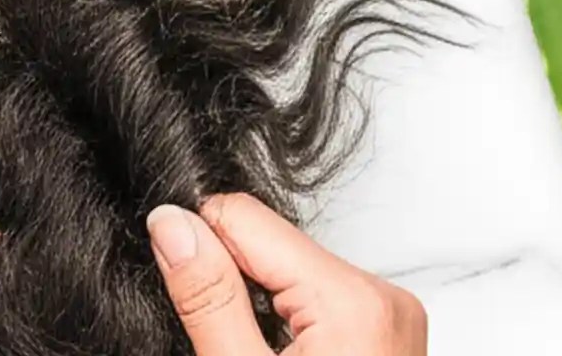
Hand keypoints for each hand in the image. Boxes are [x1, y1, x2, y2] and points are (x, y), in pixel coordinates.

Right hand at [147, 193, 426, 354]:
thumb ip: (208, 299)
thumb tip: (170, 223)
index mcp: (352, 301)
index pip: (243, 218)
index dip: (196, 246)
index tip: (173, 282)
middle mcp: (383, 297)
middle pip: (269, 245)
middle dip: (231, 283)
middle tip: (218, 342)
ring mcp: (392, 317)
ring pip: (290, 271)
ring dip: (257, 305)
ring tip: (250, 355)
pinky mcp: (387, 334)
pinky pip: (318, 299)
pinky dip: (286, 323)